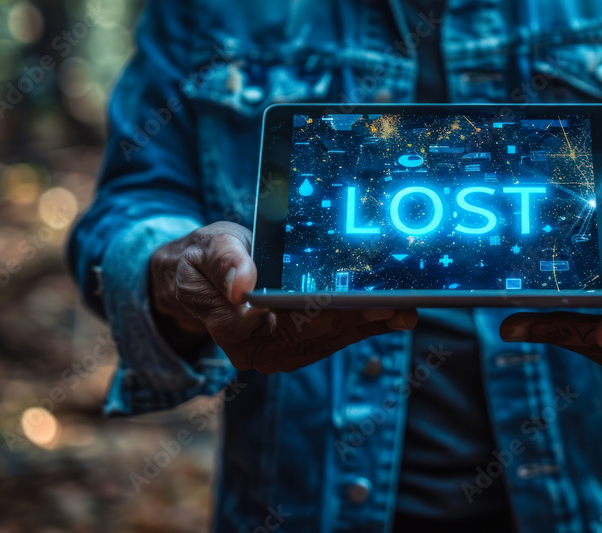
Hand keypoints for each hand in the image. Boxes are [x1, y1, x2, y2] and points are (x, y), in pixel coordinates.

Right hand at [149, 221, 417, 372]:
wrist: (198, 274)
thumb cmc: (202, 258)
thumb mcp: (208, 248)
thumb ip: (226, 263)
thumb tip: (242, 287)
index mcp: (232, 330)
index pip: (288, 322)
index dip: (327, 312)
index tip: (358, 301)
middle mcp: (256, 350)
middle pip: (316, 336)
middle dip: (359, 320)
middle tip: (398, 306)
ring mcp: (276, 352)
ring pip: (328, 341)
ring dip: (367, 327)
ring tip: (403, 311)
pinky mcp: (292, 345)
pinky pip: (330, 339)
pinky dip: (361, 327)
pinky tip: (389, 316)